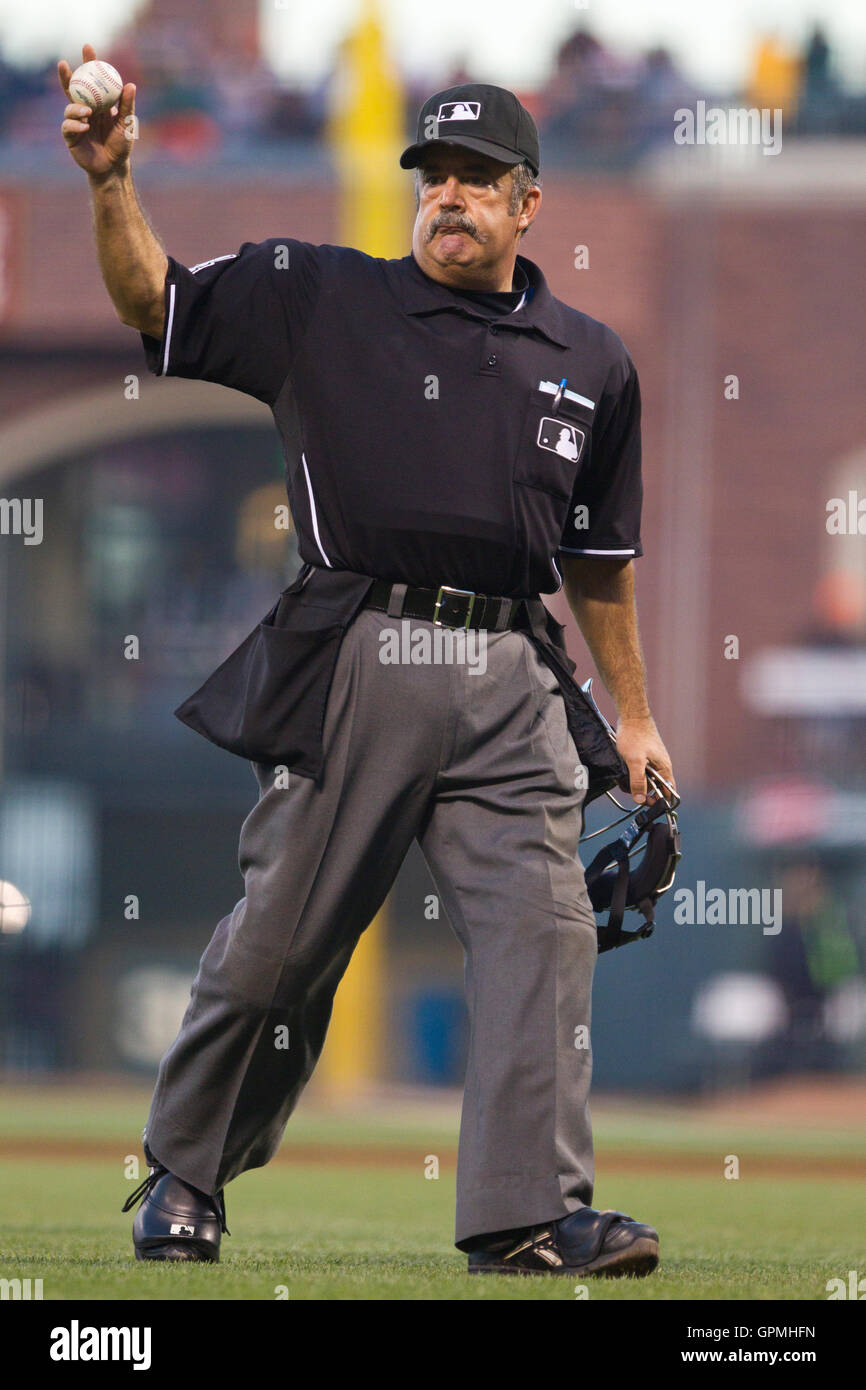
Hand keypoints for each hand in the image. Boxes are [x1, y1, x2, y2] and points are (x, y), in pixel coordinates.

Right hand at [58, 43, 135, 179]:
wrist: (113, 168)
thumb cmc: (121, 146)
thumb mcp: (126, 124)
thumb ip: (127, 106)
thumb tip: (130, 85)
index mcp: (99, 104)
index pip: (92, 80)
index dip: (89, 64)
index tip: (87, 48)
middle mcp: (85, 110)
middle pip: (73, 89)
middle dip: (67, 75)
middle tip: (63, 63)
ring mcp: (77, 122)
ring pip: (69, 108)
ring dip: (76, 107)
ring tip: (88, 113)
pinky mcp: (71, 136)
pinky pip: (68, 126)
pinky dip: (75, 124)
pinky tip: (84, 127)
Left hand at [615, 715, 675, 804]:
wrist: (631, 715)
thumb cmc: (634, 735)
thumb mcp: (634, 761)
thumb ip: (638, 781)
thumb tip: (640, 799)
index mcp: (665, 768)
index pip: (669, 792)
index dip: (659, 801)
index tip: (645, 802)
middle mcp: (662, 765)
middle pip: (656, 787)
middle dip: (643, 792)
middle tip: (629, 789)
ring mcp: (654, 760)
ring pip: (647, 779)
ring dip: (636, 782)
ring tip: (624, 778)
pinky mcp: (645, 755)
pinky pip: (641, 770)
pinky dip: (633, 773)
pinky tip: (624, 769)